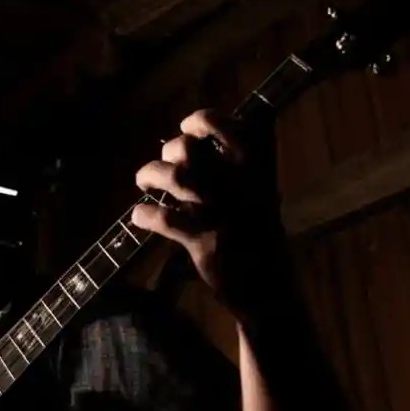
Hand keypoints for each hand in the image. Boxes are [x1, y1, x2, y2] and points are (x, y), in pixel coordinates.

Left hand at [130, 108, 290, 315]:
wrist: (269, 287)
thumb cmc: (259, 235)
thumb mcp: (262, 192)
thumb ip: (240, 166)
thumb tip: (203, 139)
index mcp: (255, 168)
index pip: (221, 125)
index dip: (198, 122)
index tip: (187, 129)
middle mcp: (238, 184)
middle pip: (186, 148)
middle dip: (167, 152)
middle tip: (163, 165)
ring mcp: (221, 212)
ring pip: (174, 177)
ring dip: (150, 175)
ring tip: (144, 182)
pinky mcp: (204, 242)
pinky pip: (164, 218)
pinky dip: (143, 215)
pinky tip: (140, 216)